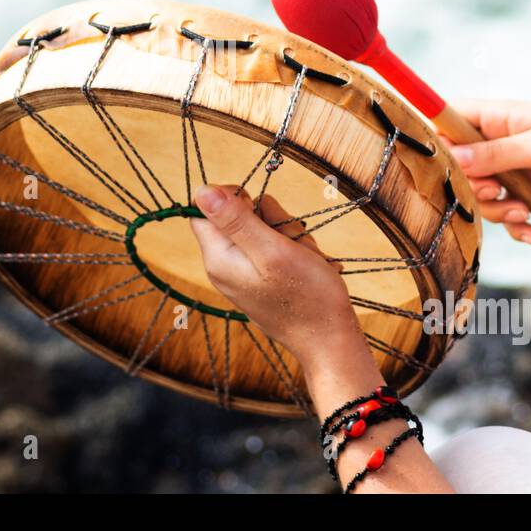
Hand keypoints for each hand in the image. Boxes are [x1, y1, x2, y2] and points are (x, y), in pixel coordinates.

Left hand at [188, 184, 361, 362]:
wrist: (329, 340)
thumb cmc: (306, 296)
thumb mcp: (272, 249)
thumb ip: (235, 220)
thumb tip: (201, 190)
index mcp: (218, 257)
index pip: (206, 209)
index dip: (233, 198)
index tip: (261, 210)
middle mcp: (225, 264)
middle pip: (239, 216)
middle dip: (272, 219)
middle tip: (291, 242)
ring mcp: (244, 272)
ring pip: (263, 229)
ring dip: (289, 234)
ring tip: (304, 257)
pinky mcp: (263, 277)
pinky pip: (275, 247)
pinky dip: (294, 250)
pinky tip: (307, 265)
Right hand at [444, 99, 530, 244]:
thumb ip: (495, 155)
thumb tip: (453, 159)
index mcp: (496, 117)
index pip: (446, 121)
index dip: (439, 144)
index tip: (450, 169)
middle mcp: (497, 139)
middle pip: (459, 166)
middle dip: (475, 189)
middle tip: (498, 194)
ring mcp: (511, 164)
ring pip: (481, 193)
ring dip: (498, 211)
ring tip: (524, 215)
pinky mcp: (526, 186)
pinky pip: (506, 208)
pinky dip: (516, 224)